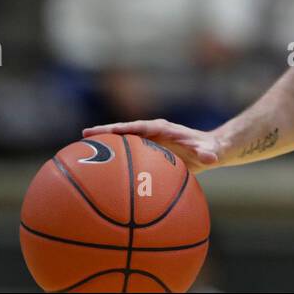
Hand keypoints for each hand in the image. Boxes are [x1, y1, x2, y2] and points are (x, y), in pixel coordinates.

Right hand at [82, 119, 221, 173]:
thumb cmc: (209, 150)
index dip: (121, 128)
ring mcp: (149, 140)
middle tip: (83, 135)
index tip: (105, 131)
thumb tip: (211, 159)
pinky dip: (115, 156)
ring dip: (106, 143)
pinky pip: (129, 153)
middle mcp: (152, 132)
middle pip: (125, 130)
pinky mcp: (148, 150)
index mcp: (163, 129)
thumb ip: (207, 154)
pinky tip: (99, 166)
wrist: (210, 149)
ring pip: (124, 140)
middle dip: (106, 132)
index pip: (138, 127)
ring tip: (83, 148)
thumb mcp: (210, 151)